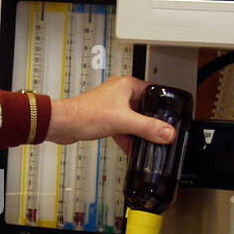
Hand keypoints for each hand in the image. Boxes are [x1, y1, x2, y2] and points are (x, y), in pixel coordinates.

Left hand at [46, 76, 175, 153]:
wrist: (63, 125)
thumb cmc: (85, 114)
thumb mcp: (123, 122)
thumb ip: (147, 128)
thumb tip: (167, 133)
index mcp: (127, 85)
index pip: (153, 90)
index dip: (163, 103)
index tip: (171, 115)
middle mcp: (120, 93)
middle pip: (144, 107)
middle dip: (150, 122)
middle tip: (159, 132)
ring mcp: (112, 105)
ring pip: (132, 118)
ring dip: (138, 131)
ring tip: (145, 142)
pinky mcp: (105, 117)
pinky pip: (122, 126)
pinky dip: (127, 137)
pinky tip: (130, 148)